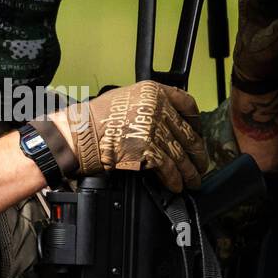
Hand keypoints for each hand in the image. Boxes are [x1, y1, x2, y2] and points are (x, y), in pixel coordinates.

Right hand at [49, 80, 208, 192]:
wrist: (77, 134)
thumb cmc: (93, 120)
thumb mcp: (125, 99)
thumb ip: (148, 107)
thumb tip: (165, 124)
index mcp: (153, 92)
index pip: (187, 103)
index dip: (196, 122)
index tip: (198, 132)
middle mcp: (156, 108)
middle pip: (187, 133)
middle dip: (196, 152)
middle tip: (200, 163)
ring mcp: (153, 129)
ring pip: (181, 154)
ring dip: (189, 171)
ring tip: (193, 180)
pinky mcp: (148, 151)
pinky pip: (168, 168)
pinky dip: (174, 179)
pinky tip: (177, 185)